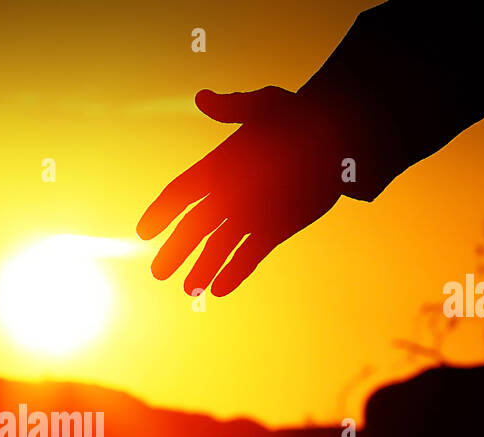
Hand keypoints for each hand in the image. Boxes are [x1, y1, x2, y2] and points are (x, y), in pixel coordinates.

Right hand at [137, 87, 343, 296]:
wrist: (338, 137)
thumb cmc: (300, 115)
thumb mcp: (267, 105)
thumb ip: (235, 107)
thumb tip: (202, 98)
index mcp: (219, 167)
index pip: (181, 192)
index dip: (162, 212)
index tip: (145, 231)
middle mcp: (228, 195)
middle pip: (194, 228)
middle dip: (176, 251)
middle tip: (159, 273)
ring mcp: (249, 215)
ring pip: (219, 248)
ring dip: (203, 269)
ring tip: (190, 292)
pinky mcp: (273, 230)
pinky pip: (249, 256)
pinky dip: (235, 272)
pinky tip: (220, 290)